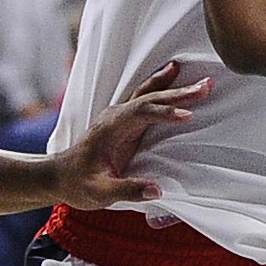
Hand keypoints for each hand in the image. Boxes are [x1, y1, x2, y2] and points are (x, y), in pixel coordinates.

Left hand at [51, 62, 211, 209]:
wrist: (59, 176)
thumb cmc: (78, 184)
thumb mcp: (100, 193)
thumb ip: (127, 190)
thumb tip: (157, 190)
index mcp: (110, 129)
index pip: (141, 113)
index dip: (165, 113)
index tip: (188, 115)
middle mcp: (115, 117)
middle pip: (149, 98)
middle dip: (178, 92)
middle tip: (206, 85)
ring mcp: (120, 117)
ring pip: (148, 94)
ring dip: (171, 84)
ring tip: (191, 72)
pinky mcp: (125, 122)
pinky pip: (146, 99)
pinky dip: (162, 88)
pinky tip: (174, 78)